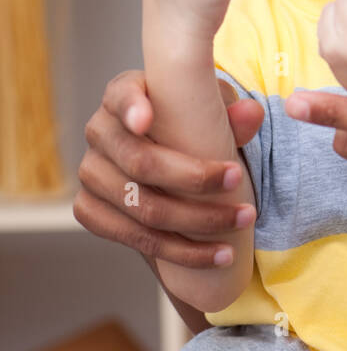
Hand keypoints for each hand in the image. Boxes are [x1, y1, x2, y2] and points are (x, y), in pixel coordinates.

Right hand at [74, 69, 263, 271]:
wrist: (167, 160)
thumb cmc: (188, 124)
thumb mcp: (209, 109)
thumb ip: (230, 112)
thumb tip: (252, 114)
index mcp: (123, 95)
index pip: (121, 97)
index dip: (132, 108)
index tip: (147, 120)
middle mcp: (99, 132)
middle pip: (140, 162)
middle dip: (193, 178)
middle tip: (239, 181)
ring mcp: (91, 174)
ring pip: (141, 207)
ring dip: (196, 222)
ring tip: (240, 223)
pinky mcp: (90, 210)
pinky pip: (132, 238)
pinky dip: (179, 251)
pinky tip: (214, 255)